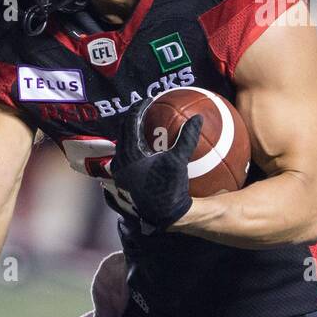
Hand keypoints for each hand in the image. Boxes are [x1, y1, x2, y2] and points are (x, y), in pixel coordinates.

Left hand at [110, 109, 201, 229]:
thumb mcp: (179, 161)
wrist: (162, 216)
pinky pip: (125, 160)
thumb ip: (187, 138)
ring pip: (122, 147)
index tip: (149, 100)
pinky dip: (133, 151)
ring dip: (132, 137)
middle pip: (123, 133)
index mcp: (129, 153)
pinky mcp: (122, 183)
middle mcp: (119, 161)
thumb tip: (197, 117)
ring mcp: (118, 174)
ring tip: (143, 129)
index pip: (130, 121)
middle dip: (133, 120)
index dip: (139, 108)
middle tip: (145, 111)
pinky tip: (144, 152)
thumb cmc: (169, 188)